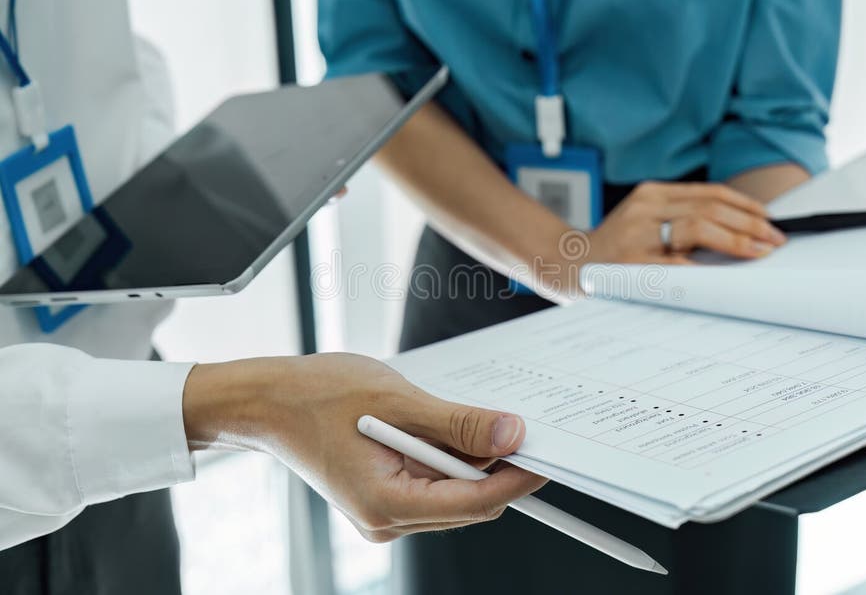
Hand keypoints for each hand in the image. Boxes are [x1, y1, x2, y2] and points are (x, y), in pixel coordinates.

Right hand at [182, 353, 546, 541]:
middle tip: (526, 429)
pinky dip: (450, 459)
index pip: (475, 502)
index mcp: (386, 504)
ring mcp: (384, 511)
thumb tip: (511, 434)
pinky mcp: (383, 495)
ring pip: (453, 494)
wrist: (268, 401)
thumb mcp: (398, 400)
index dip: (518, 479)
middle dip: (500, 469)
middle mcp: (386, 519)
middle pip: (468, 503)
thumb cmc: (316, 396)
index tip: (548, 455)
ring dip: (474, 461)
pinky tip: (452, 429)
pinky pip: (433, 483)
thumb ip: (458, 423)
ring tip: (485, 421)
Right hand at [586, 182, 786, 263]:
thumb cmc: (615, 250)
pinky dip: (707, 267)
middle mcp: (644, 207)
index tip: (770, 221)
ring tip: (760, 251)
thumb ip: (680, 221)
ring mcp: (637, 233)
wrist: (567, 266)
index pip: (710, 193)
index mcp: (651, 194)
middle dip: (750, 224)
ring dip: (737, 240)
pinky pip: (679, 263)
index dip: (746, 206)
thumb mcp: (644, 223)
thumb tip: (740, 231)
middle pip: (710, 207)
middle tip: (775, 239)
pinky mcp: (632, 262)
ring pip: (699, 226)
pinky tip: (726, 273)